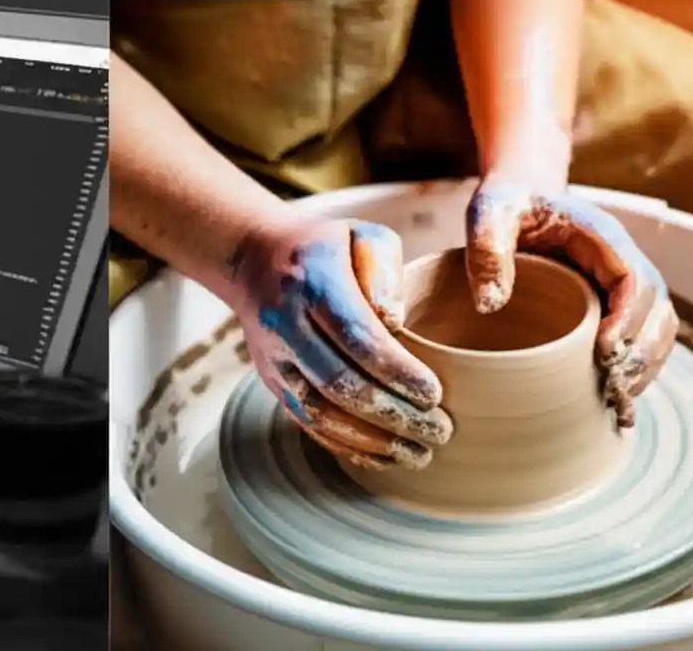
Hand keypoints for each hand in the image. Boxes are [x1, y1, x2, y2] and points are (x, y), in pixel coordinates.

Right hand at [229, 214, 452, 470]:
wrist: (254, 259)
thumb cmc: (327, 248)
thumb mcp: (363, 234)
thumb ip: (386, 270)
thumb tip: (396, 322)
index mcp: (313, 283)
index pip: (357, 337)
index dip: (396, 371)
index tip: (435, 395)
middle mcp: (285, 325)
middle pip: (338, 382)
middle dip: (392, 415)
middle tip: (439, 433)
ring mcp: (274, 358)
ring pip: (319, 412)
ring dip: (370, 441)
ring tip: (417, 455)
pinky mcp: (271, 382)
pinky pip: (306, 423)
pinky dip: (345, 446)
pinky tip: (383, 458)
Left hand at [466, 174, 678, 425]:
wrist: (518, 197)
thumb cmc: (506, 204)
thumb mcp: (489, 214)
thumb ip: (486, 251)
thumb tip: (489, 305)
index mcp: (601, 237)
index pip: (634, 280)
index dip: (627, 319)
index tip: (604, 352)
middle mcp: (621, 260)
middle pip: (656, 309)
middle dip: (641, 349)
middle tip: (611, 383)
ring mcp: (620, 282)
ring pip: (657, 326)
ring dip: (644, 362)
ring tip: (617, 395)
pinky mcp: (610, 301)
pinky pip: (640, 334)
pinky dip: (635, 362)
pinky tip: (612, 390)